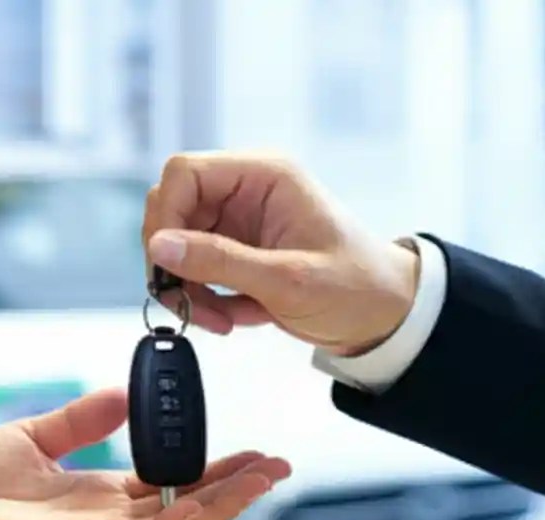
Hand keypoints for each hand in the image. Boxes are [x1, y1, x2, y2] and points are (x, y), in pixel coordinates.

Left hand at [0, 388, 290, 519]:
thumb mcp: (36, 435)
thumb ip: (82, 420)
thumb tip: (121, 395)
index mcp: (101, 494)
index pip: (172, 483)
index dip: (214, 468)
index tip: (251, 450)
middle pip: (187, 505)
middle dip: (235, 488)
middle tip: (277, 467)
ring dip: (222, 505)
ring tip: (261, 481)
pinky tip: (206, 505)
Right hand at [142, 152, 420, 355]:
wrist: (386, 316)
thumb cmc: (356, 286)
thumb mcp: (286, 279)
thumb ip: (219, 261)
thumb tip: (159, 247)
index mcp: (263, 176)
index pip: (184, 174)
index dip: (165, 216)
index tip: (165, 261)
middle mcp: (246, 192)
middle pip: (173, 211)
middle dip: (175, 262)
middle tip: (187, 302)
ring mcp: (239, 223)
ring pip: (178, 247)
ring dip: (189, 288)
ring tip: (219, 320)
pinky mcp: (237, 253)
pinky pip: (197, 271)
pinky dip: (205, 299)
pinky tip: (238, 316)